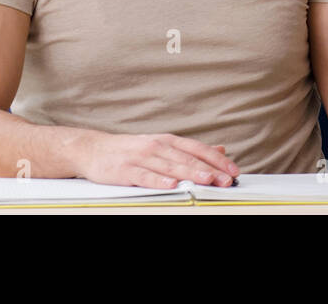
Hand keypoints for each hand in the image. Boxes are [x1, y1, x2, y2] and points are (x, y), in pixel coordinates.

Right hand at [76, 131, 240, 188]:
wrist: (94, 149)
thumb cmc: (131, 150)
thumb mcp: (163, 145)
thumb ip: (190, 150)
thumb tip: (220, 149)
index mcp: (168, 141)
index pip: (198, 149)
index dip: (217, 159)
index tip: (233, 170)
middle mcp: (157, 146)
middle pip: (188, 159)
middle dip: (209, 169)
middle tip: (226, 179)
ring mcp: (141, 157)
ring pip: (170, 167)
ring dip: (190, 174)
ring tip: (207, 180)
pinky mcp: (126, 170)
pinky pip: (145, 176)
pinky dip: (159, 180)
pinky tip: (172, 185)